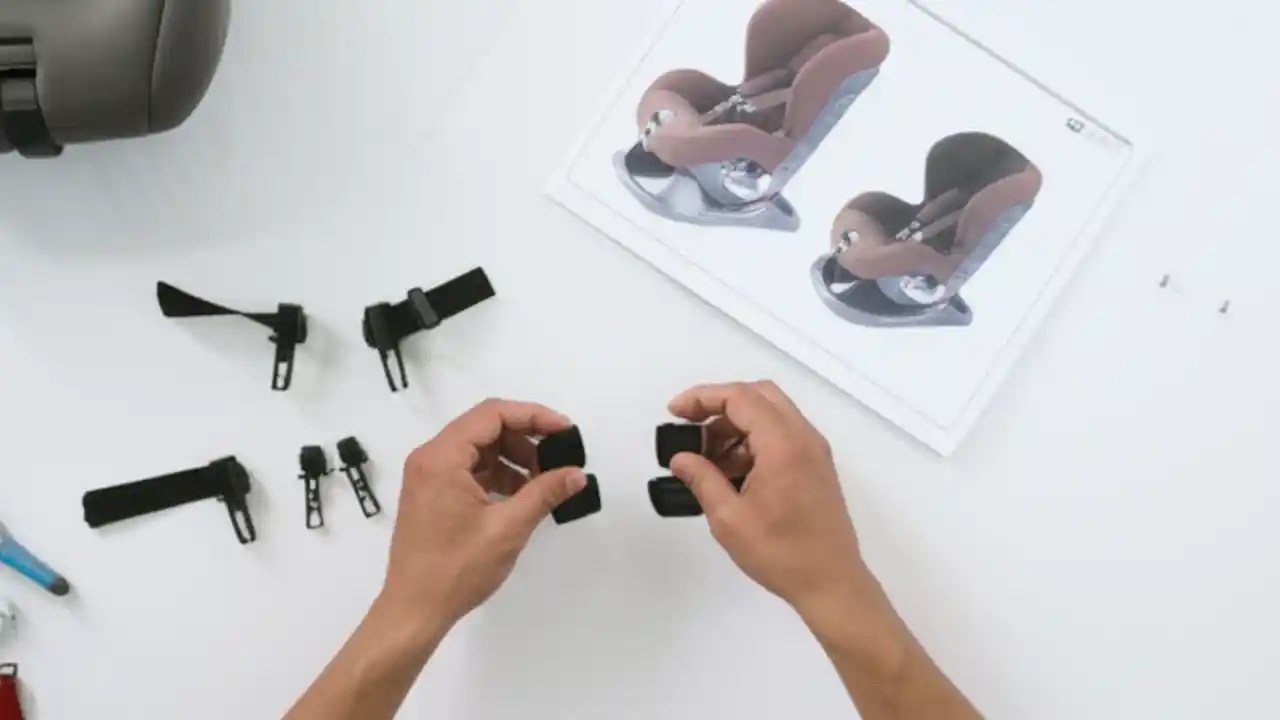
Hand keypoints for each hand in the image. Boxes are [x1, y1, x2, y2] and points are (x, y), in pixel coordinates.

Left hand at [378, 399, 588, 633]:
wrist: (413, 610)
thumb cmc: (456, 569)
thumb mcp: (508, 528)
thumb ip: (544, 493)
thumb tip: (577, 474)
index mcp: (442, 458)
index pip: (492, 414)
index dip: (534, 416)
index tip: (565, 431)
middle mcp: (430, 459)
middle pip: (485, 428)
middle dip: (525, 440)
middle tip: (556, 462)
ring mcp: (428, 477)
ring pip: (479, 449)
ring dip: (513, 460)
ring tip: (542, 484)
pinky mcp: (431, 494)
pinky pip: (469, 470)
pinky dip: (497, 476)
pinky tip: (520, 498)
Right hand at [667, 381, 867, 615]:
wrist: (832, 583)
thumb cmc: (780, 554)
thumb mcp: (729, 519)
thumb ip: (702, 480)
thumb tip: (680, 458)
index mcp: (783, 444)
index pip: (740, 398)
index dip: (702, 397)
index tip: (675, 412)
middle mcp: (804, 438)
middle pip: (758, 396)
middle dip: (720, 405)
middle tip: (691, 429)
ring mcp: (814, 451)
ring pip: (771, 414)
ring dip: (737, 425)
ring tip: (708, 459)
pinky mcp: (816, 466)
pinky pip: (782, 435)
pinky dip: (754, 440)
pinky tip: (732, 471)